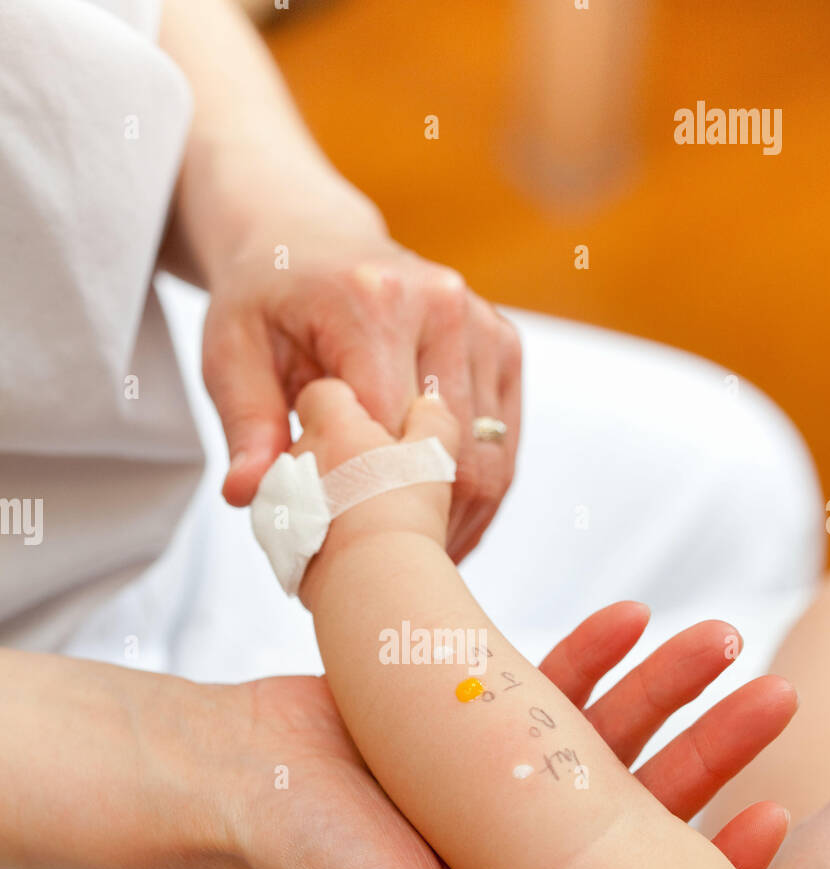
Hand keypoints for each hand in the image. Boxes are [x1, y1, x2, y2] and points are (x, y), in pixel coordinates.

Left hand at [202, 224, 519, 561]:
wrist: (309, 239)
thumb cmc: (266, 302)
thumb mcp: (231, 354)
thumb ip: (246, 425)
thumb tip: (247, 494)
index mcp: (371, 301)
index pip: (388, 431)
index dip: (370, 502)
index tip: (343, 551)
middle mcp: (440, 303)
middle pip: (450, 453)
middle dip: (419, 525)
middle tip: (384, 575)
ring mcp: (481, 321)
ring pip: (488, 459)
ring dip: (455, 520)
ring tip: (413, 557)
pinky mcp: (503, 343)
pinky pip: (504, 442)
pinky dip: (478, 494)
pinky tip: (442, 524)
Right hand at [223, 605, 795, 868]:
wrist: (235, 767)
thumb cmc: (309, 859)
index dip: (707, 856)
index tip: (773, 817)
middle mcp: (523, 848)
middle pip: (640, 797)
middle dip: (712, 750)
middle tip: (778, 699)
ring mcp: (502, 780)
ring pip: (605, 731)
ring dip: (665, 685)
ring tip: (723, 637)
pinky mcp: (474, 718)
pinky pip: (546, 680)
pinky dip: (590, 650)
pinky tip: (633, 615)